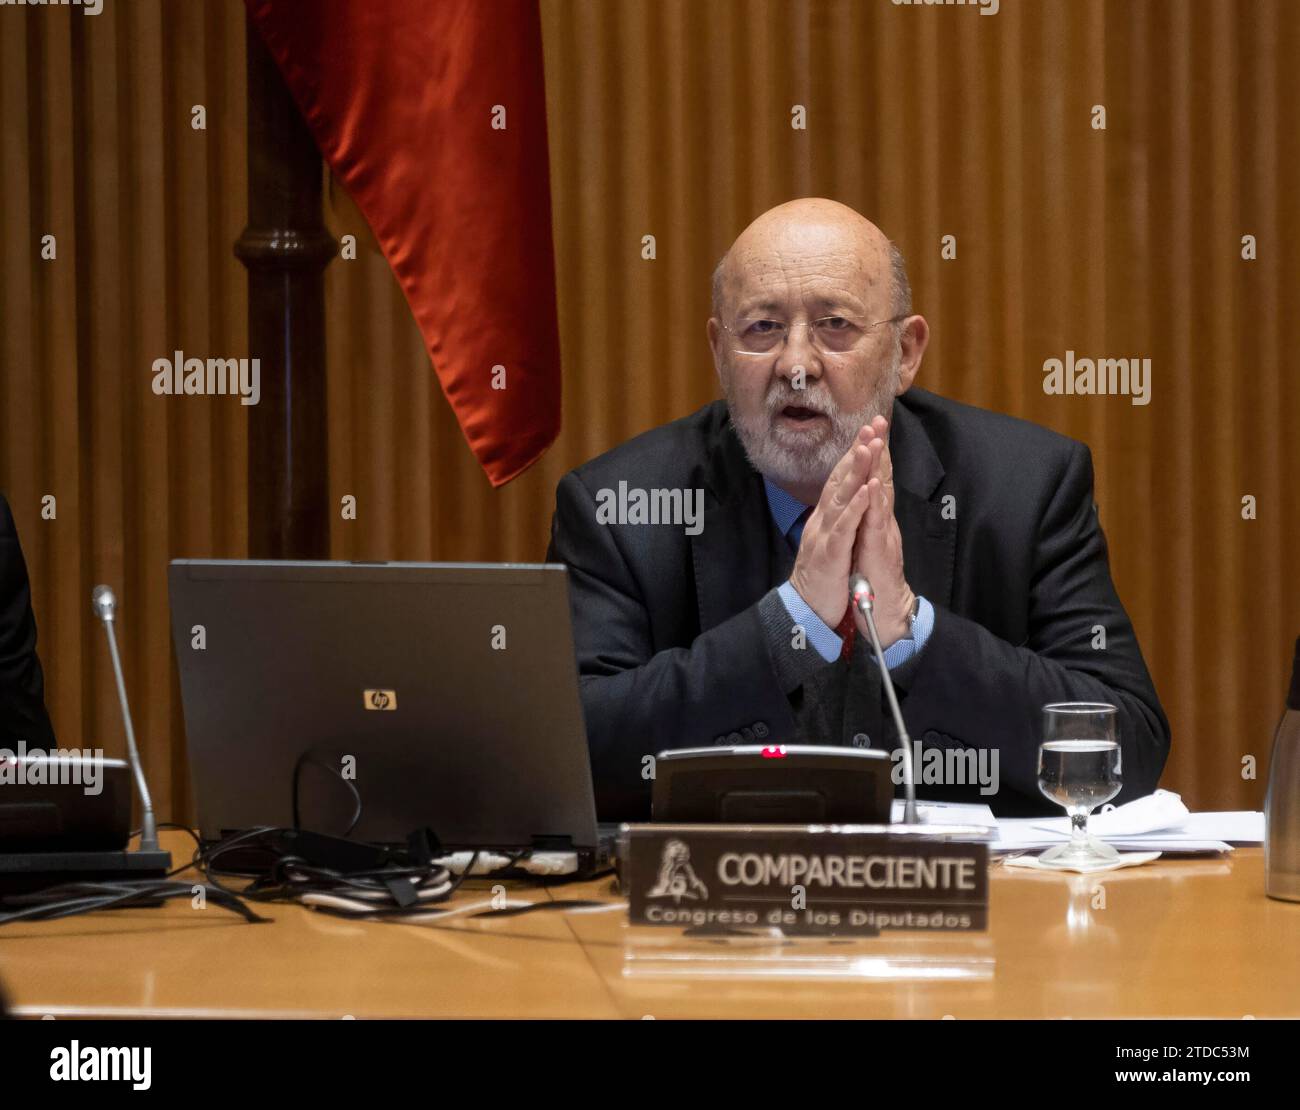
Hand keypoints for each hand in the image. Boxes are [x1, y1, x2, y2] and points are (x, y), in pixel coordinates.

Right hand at [788, 424, 883, 627]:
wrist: (806, 612)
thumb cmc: (824, 578)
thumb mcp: (832, 542)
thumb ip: (838, 519)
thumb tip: (845, 498)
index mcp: (827, 518)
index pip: (841, 480)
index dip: (854, 454)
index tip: (869, 430)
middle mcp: (823, 520)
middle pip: (840, 480)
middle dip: (856, 451)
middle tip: (870, 425)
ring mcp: (824, 535)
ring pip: (841, 497)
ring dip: (856, 470)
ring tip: (870, 446)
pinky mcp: (829, 554)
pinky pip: (844, 527)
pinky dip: (856, 507)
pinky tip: (867, 490)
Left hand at [852, 417, 915, 648]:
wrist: (886, 612)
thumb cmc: (874, 578)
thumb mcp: (866, 542)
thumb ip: (867, 520)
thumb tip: (865, 498)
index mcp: (876, 518)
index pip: (875, 479)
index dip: (873, 453)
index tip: (870, 426)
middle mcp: (882, 521)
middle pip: (882, 479)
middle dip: (880, 449)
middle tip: (878, 420)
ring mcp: (883, 535)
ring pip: (882, 495)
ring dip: (879, 469)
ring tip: (877, 442)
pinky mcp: (879, 552)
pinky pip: (877, 526)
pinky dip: (875, 505)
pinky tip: (874, 487)